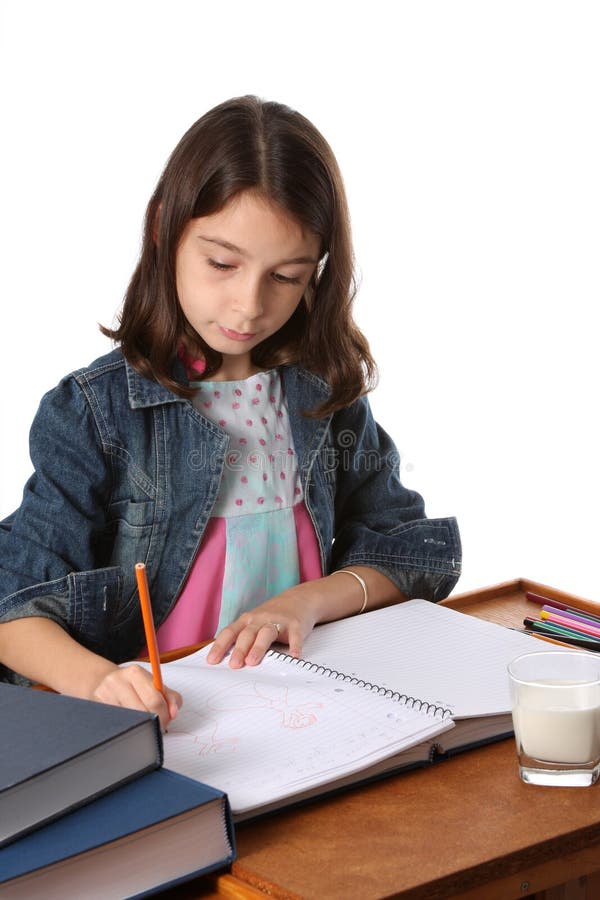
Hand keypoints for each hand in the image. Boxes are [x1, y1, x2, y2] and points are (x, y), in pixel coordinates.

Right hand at [90, 664, 181, 730]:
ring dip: (140, 727)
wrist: (105, 683)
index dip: (164, 715)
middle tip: (156, 726)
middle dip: (153, 723)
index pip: (154, 700)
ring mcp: (103, 695)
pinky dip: (127, 728)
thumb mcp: (155, 686)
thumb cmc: (135, 687)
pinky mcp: (95, 708)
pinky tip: (129, 723)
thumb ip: (171, 698)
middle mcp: (116, 681)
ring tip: (143, 723)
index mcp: (134, 673)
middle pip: (142, 712)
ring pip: (129, 721)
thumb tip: (173, 713)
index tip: (165, 721)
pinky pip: (117, 725)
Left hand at [206, 583, 320, 668]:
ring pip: (266, 633)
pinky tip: (293, 657)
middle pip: (247, 634)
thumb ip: (243, 639)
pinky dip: (294, 646)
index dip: (220, 646)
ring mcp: (278, 621)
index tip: (211, 661)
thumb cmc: (272, 617)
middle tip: (233, 665)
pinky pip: (294, 636)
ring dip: (258, 647)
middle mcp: (260, 619)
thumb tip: (226, 662)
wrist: (299, 599)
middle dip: (239, 649)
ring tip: (252, 662)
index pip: (230, 632)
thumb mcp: (254, 623)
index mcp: (247, 620)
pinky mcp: (295, 625)